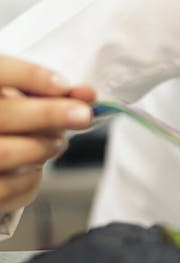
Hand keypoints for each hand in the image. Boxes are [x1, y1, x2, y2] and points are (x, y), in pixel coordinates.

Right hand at [0, 54, 95, 212]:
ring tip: (56, 144)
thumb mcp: (25, 102)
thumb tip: (88, 94)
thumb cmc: (8, 124)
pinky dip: (31, 178)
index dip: (30, 76)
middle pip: (4, 115)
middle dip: (49, 114)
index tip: (64, 85)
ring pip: (7, 152)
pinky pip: (8, 187)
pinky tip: (34, 167)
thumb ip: (53, 94)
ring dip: (42, 148)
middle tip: (83, 115)